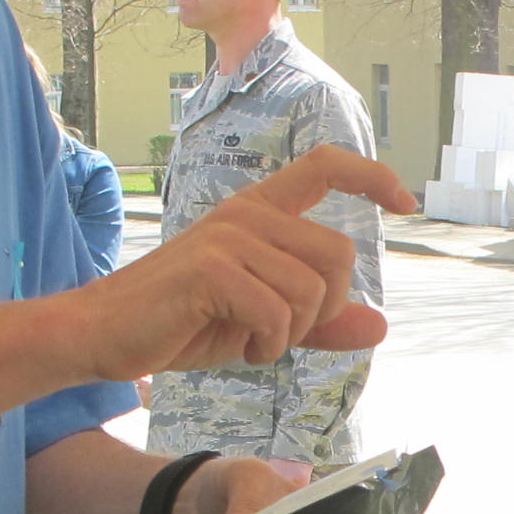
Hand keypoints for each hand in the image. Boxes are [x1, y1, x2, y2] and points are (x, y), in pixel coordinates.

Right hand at [69, 147, 412, 380]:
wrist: (106, 334)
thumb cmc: (183, 322)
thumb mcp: (263, 322)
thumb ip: (320, 321)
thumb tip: (379, 325)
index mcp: (258, 211)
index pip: (324, 166)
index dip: (371, 176)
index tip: (407, 201)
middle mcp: (246, 213)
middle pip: (338, 254)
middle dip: (324, 308)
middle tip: (281, 331)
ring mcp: (228, 236)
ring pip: (310, 290)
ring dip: (290, 334)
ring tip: (250, 340)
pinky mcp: (211, 268)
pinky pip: (278, 314)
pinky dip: (268, 345)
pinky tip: (240, 347)